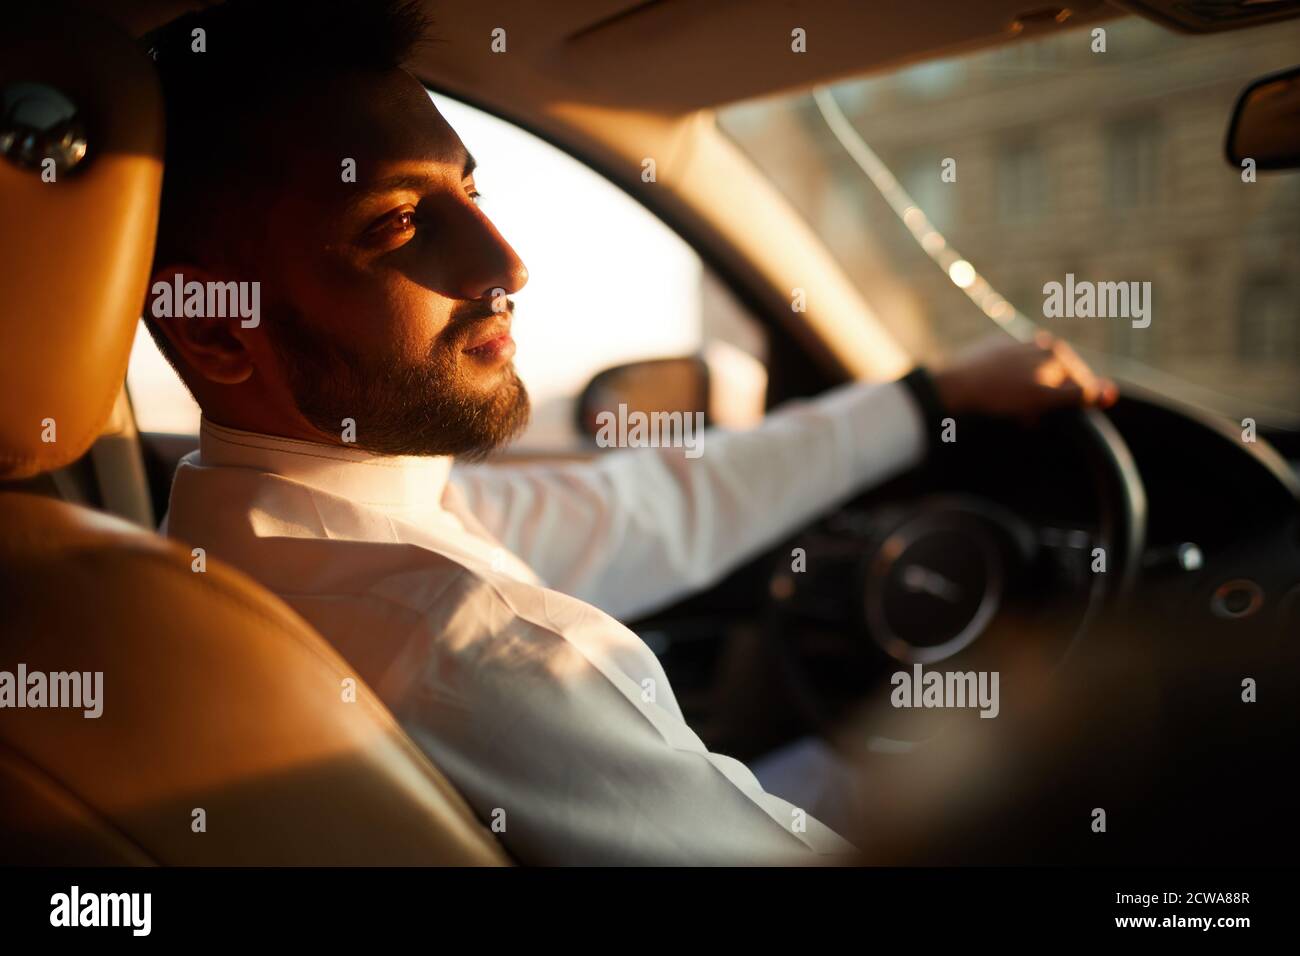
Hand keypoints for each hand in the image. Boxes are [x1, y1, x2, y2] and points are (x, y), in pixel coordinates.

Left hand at [930, 332, 1117, 420]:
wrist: (955, 384)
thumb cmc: (1002, 392)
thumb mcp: (1045, 398)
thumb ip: (1078, 394)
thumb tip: (1110, 392)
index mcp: (1055, 351)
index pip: (1079, 382)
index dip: (1070, 405)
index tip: (1053, 418)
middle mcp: (1038, 342)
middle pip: (1055, 379)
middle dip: (1047, 400)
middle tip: (1030, 419)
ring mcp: (1014, 344)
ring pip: (1033, 377)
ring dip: (1028, 396)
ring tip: (1013, 412)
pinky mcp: (992, 351)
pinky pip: (1010, 373)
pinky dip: (1009, 387)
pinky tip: (996, 398)